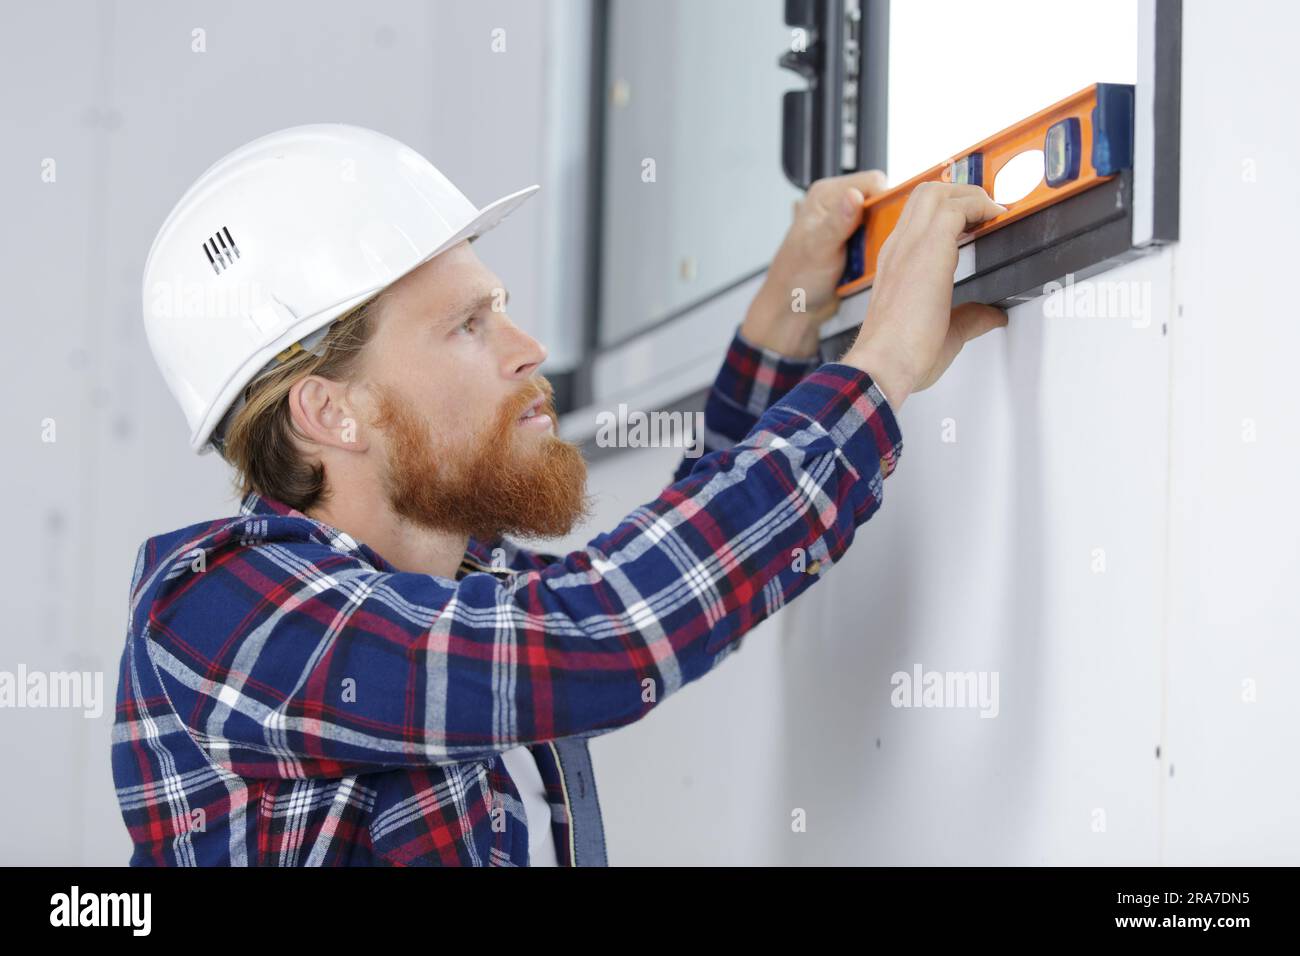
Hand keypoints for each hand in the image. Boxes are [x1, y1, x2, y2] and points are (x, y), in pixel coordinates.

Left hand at [741, 170, 889, 357]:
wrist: (794, 307)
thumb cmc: (795, 277)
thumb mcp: (818, 248)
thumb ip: (837, 222)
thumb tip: (854, 197)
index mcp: (826, 195)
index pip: (872, 181)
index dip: (884, 199)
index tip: (885, 223)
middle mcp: (839, 204)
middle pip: (881, 201)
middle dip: (884, 223)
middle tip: (871, 246)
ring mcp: (849, 224)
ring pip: (884, 222)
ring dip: (881, 240)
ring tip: (865, 258)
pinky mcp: (857, 242)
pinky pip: (881, 240)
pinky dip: (879, 252)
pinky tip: (866, 265)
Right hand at [843, 183, 1008, 408]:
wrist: (882, 363)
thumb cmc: (897, 355)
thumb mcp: (944, 333)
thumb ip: (969, 318)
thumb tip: (992, 316)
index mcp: (896, 264)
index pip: (919, 219)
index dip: (949, 211)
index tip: (973, 221)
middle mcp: (900, 249)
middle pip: (925, 194)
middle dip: (960, 193)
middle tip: (984, 210)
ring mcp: (909, 246)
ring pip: (937, 191)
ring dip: (969, 195)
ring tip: (990, 210)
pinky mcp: (927, 249)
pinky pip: (956, 208)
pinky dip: (980, 206)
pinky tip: (995, 217)